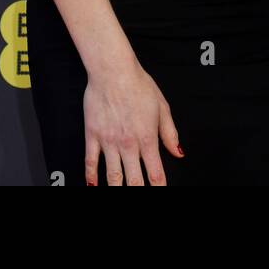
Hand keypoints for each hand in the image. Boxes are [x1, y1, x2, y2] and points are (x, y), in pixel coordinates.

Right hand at [83, 60, 181, 185]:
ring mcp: (109, 141)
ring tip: (118, 196)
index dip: (159, 186)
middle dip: (138, 192)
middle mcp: (128, 144)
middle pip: (134, 180)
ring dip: (116, 189)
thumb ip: (170, 133)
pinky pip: (90, 161)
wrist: (114, 72)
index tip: (161, 192)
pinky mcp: (92, 136)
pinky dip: (91, 176)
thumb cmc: (138, 85)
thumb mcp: (162, 107)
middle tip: (140, 196)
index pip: (155, 172)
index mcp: (147, 138)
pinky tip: (93, 185)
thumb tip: (178, 152)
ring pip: (112, 176)